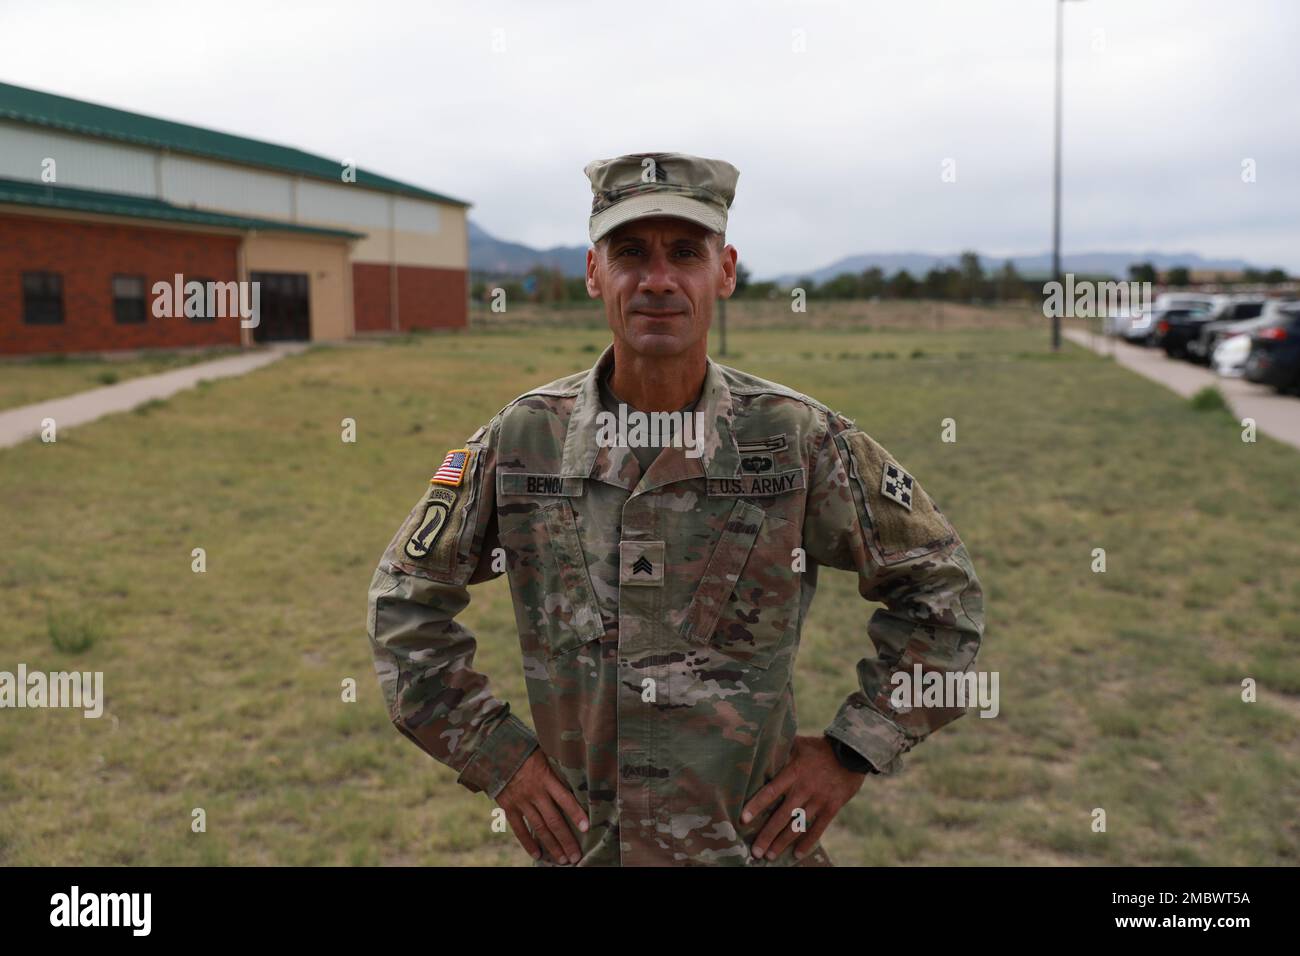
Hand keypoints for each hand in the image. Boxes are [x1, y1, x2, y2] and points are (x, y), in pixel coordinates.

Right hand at [496, 749, 589, 863]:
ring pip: (539, 828)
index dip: (576, 813)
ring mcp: (521, 801)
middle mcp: (535, 792)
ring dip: (552, 845)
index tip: (587, 828)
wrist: (495, 751)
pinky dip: (528, 843)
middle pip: (554, 820)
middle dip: (566, 840)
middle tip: (576, 856)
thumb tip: (577, 778)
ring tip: (563, 859)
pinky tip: (537, 855)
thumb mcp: (544, 755)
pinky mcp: (508, 807)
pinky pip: (519, 829)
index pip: (565, 798)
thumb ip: (557, 770)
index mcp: (546, 778)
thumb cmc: (525, 751)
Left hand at [741, 735, 866, 861]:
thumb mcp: (799, 744)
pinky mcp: (832, 808)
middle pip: (782, 816)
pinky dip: (807, 843)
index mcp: (793, 772)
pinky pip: (818, 829)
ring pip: (798, 826)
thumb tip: (759, 750)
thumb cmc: (820, 748)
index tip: (743, 819)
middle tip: (755, 851)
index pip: (771, 791)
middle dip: (767, 835)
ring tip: (770, 856)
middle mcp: (804, 789)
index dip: (757, 805)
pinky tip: (796, 855)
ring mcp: (818, 800)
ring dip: (783, 843)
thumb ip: (780, 750)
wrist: (852, 753)